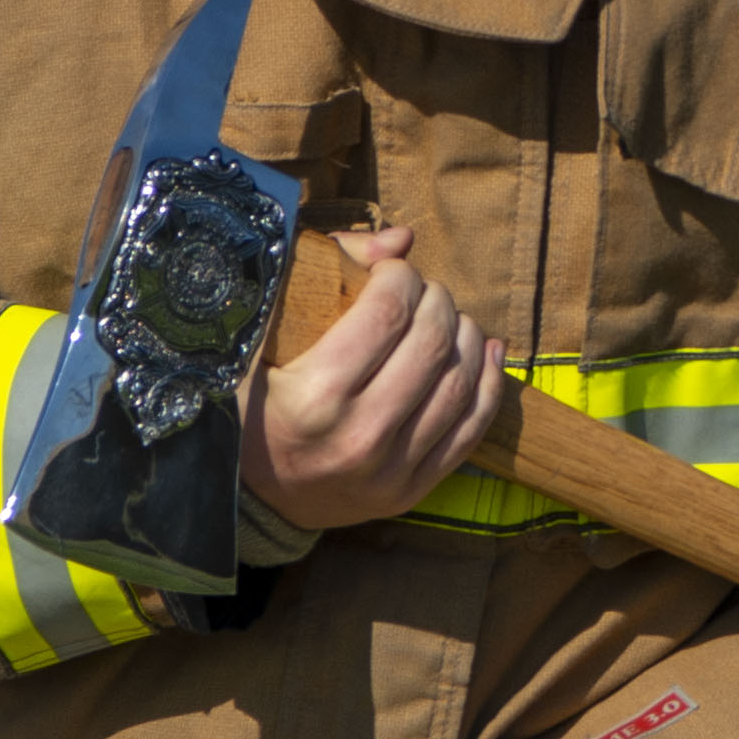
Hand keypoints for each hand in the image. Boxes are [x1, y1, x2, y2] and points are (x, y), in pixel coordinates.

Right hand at [241, 227, 507, 531]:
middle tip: (422, 290)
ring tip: (448, 317)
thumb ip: (324, 274)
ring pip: (459, 383)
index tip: (390, 271)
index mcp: (313, 399)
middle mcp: (358, 438)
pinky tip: (485, 351)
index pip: (387, 314)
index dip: (399, 276)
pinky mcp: (411, 491)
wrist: (250, 499)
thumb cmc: (250, 404)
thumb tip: (401, 239)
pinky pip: (472, 429)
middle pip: (430, 344)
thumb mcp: (260, 339)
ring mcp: (389, 471)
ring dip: (464, 334)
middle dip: (435, 299)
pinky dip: (488, 382)